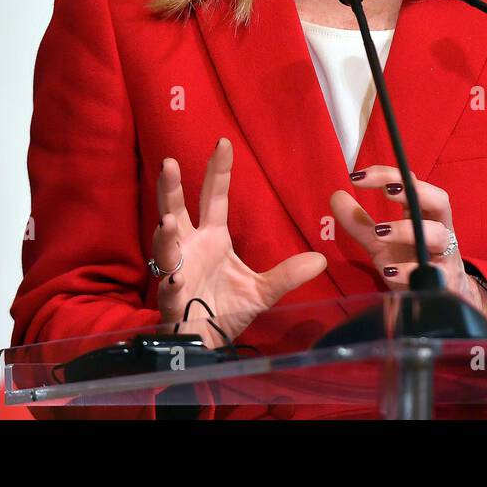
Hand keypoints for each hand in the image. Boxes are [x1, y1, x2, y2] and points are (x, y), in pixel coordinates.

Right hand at [152, 137, 326, 347]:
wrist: (207, 342)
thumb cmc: (225, 310)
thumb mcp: (262, 291)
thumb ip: (287, 275)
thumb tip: (321, 259)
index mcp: (212, 237)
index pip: (214, 197)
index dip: (218, 171)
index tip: (223, 143)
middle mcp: (190, 246)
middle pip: (177, 209)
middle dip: (171, 188)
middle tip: (170, 164)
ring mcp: (176, 269)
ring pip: (165, 244)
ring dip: (164, 233)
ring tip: (167, 221)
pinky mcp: (171, 298)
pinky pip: (169, 288)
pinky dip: (171, 284)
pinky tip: (174, 280)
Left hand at [330, 167, 486, 324]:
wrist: (436, 297)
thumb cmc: (409, 260)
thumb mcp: (380, 241)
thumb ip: (359, 221)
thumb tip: (336, 195)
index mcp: (423, 213)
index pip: (410, 183)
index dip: (387, 175)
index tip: (357, 176)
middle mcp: (438, 228)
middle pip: (439, 200)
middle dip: (415, 191)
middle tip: (387, 190)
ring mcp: (444, 255)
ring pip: (438, 235)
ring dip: (408, 230)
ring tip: (380, 232)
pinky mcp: (443, 281)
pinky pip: (433, 273)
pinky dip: (410, 270)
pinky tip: (389, 270)